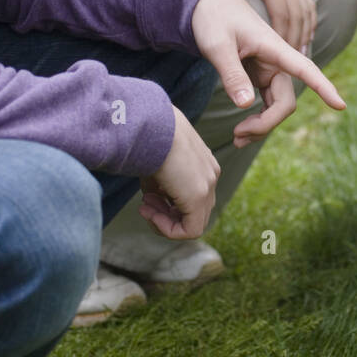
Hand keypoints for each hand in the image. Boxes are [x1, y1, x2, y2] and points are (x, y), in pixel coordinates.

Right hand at [138, 106, 220, 238]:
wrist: (151, 126)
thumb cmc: (149, 141)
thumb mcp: (157, 167)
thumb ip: (160, 188)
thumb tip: (153, 204)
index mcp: (203, 166)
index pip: (193, 199)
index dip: (167, 206)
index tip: (146, 197)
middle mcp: (210, 176)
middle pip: (195, 213)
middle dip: (167, 215)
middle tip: (145, 204)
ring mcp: (208, 185)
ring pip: (193, 223)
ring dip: (165, 221)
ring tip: (145, 205)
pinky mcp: (199, 195)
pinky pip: (190, 230)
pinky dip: (168, 228)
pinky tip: (150, 212)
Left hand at [190, 0, 345, 143]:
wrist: (207, 3)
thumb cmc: (213, 18)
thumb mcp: (217, 45)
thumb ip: (232, 74)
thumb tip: (246, 105)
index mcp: (273, 47)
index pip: (305, 69)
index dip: (323, 87)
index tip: (340, 105)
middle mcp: (277, 60)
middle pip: (286, 101)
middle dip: (267, 124)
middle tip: (237, 138)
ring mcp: (270, 69)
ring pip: (278, 106)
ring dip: (262, 126)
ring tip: (236, 139)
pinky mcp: (260, 75)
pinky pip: (267, 103)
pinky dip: (258, 119)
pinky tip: (242, 131)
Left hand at [219, 0, 315, 52]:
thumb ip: (233, 6)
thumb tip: (237, 33)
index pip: (281, 14)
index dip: (281, 37)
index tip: (276, 58)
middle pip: (297, 16)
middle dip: (295, 40)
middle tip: (290, 62)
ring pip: (306, 14)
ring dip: (304, 36)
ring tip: (298, 57)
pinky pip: (310, 9)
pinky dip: (309, 27)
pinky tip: (304, 44)